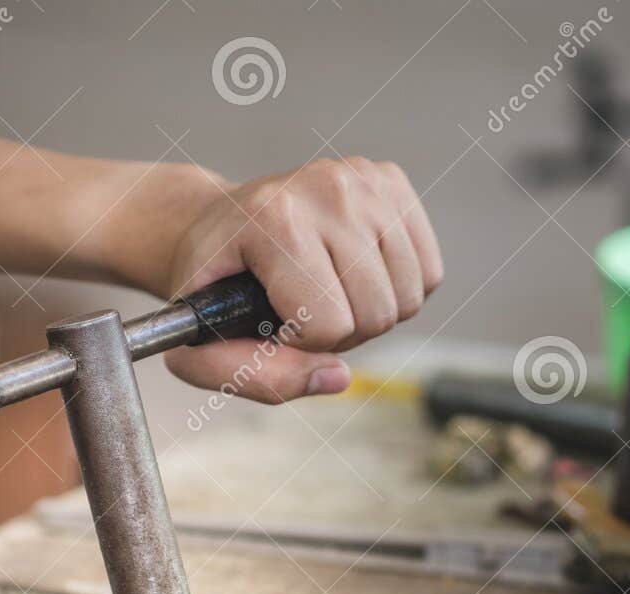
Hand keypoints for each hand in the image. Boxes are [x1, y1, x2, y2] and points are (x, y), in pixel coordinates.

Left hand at [119, 158, 442, 403]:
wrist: (218, 223)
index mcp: (274, 220)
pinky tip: (354, 278)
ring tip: (327, 295)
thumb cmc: (210, 289)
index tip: (274, 323)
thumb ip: (258, 378)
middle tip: (302, 313)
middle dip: (342, 334)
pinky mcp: (390, 181)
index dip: (303, 343)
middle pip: (378, 313)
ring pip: (410, 296)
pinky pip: (428, 271)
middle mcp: (327, 188)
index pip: (330, 323)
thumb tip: (339, 378)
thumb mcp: (201, 349)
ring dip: (371, 315)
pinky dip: (396, 290)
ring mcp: (364, 179)